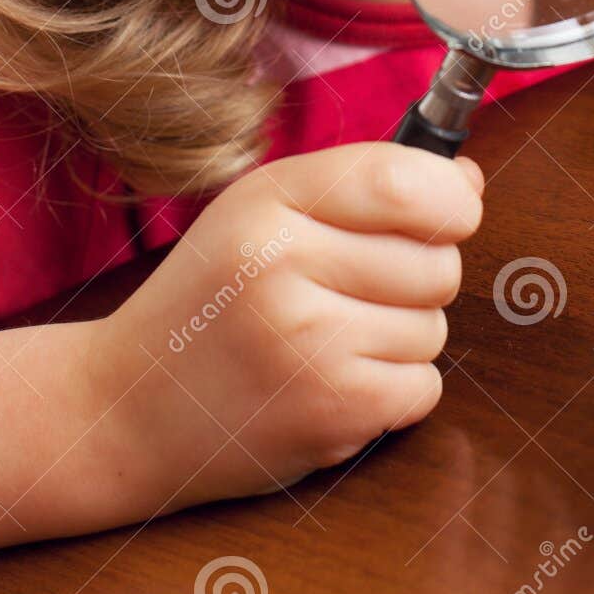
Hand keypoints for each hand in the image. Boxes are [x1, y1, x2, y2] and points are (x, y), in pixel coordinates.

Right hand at [84, 141, 483, 518]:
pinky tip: (334, 381)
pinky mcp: (329, 412)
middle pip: (437, 261)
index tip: (452, 209)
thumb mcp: (261, 211)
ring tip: (329, 338)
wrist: (126, 409)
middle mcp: (284, 267)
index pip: (404, 181)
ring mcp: (308, 345)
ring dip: (402, 336)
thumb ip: (363, 186)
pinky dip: (395, 390)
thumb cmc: (210, 299)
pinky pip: (424, 387)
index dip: (450, 196)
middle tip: (356, 288)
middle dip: (420, 275)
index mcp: (267, 203)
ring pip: (434, 327)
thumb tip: (467, 182)